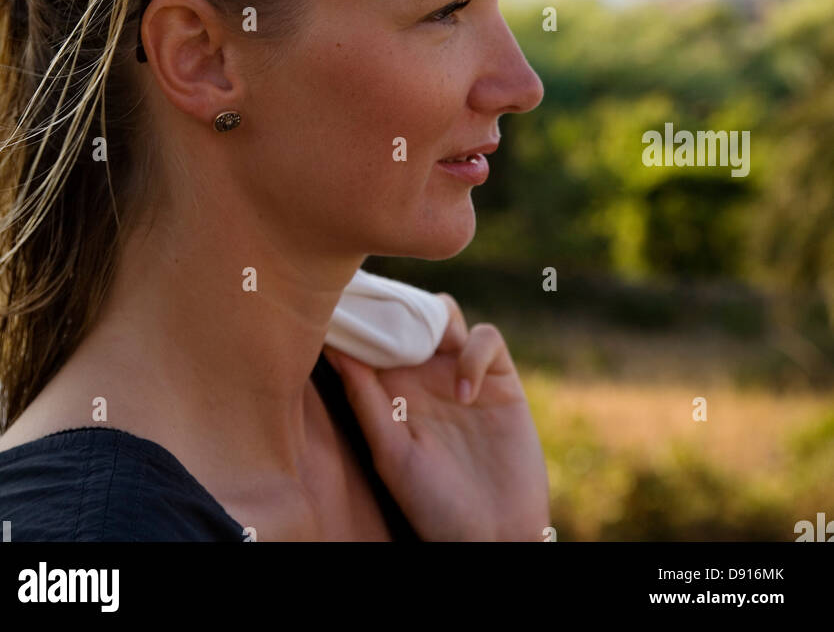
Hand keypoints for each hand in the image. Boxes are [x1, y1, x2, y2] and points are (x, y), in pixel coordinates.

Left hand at [323, 297, 549, 541]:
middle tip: (390, 312)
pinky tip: (465, 394)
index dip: (364, 316)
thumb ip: (365, 399)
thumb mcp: (390, 453)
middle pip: (408, 313)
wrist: (493, 535)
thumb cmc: (433, 505)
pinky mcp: (499, 378)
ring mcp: (461, 373)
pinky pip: (487, 338)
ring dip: (436, 320)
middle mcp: (423, 375)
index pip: (373, 335)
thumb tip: (335, 348)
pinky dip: (475, 352)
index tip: (348, 301)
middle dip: (399, 306)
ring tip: (431, 353)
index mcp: (390, 389)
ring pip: (445, 315)